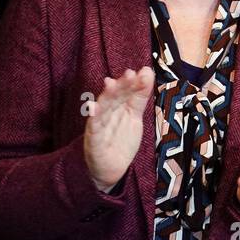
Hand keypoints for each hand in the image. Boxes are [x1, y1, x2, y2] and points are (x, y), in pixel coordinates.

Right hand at [83, 67, 154, 191]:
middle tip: (130, 74)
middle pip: (114, 97)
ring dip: (106, 97)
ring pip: (102, 109)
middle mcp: (108, 113)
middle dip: (121, 85)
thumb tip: (147, 71)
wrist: (111, 168)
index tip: (143, 72)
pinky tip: (93, 108)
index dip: (134, 82)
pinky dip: (93, 117)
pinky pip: (93, 127)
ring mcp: (99, 125)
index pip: (126, 92)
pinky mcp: (93, 139)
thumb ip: (139, 95)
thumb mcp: (134, 115)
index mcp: (118, 107)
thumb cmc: (120, 139)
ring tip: (111, 84)